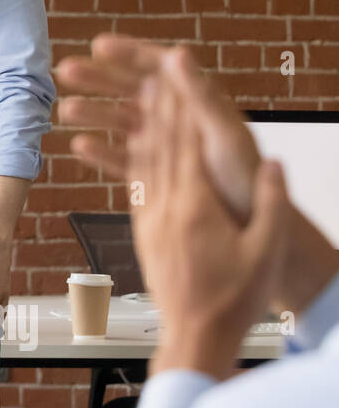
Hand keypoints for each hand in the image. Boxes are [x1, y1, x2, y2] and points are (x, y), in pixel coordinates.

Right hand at [57, 34, 259, 220]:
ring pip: (118, 121)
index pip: (157, 65)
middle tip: (65, 70)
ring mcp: (160, 142)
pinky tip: (79, 146)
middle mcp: (174, 115)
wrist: (250, 222)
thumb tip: (176, 53)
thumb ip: (199, 95)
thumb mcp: (224, 132)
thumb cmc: (245, 175)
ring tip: (65, 111)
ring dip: (92, 113)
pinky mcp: (151, 170)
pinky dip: (100, 151)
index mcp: (195, 98)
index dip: (127, 53)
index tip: (98, 45)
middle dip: (97, 79)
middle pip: (129, 89)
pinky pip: (120, 157)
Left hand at [129, 66, 288, 378]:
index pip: (186, 146)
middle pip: (158, 147)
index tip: (175, 76)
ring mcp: (150, 221)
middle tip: (149, 71)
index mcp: (196, 207)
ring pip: (141, 163)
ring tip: (132, 99)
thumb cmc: (235, 299)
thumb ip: (270, 204)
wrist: (195, 336)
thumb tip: (275, 162)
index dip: (181, 108)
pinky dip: (134, 161)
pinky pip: (137, 188)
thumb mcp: (263, 251)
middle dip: (155, 106)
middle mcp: (165, 208)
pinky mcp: (144, 235)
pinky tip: (133, 148)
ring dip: (138, 127)